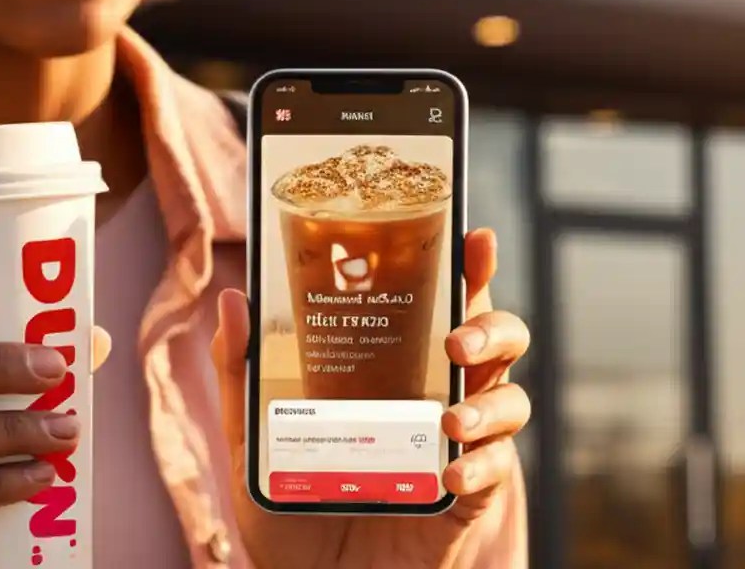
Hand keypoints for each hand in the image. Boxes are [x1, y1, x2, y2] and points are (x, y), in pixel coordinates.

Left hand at [212, 229, 530, 568]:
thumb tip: (234, 298)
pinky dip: (478, 466)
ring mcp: (459, 442)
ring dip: (489, 403)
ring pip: (511, 398)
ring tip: (448, 421)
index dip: (468, 268)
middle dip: (490, 326)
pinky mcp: (471, 492)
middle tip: (455, 341)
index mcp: (396, 367)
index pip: (441, 304)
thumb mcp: (251, 440)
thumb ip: (241, 373)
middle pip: (497, 340)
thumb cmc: (289, 508)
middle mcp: (435, 395)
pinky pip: (498, 468)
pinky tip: (446, 474)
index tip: (473, 236)